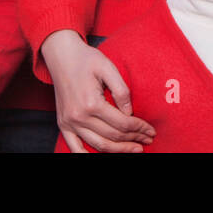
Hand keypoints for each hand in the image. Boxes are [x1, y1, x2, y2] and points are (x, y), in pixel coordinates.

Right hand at [41, 30, 154, 152]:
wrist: (61, 55)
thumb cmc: (86, 59)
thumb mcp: (108, 67)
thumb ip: (122, 91)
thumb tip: (130, 113)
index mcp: (91, 103)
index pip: (122, 123)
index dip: (139, 128)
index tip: (150, 130)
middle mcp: (78, 116)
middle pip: (113, 136)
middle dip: (134, 139)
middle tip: (148, 139)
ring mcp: (69, 122)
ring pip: (99, 145)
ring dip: (119, 150)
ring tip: (135, 148)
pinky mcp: (63, 124)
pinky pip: (75, 148)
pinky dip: (87, 156)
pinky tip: (104, 156)